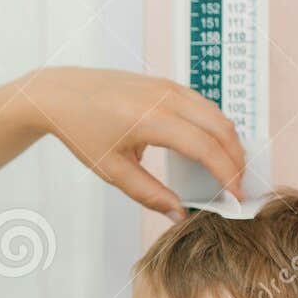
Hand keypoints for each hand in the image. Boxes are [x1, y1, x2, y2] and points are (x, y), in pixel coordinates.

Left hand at [15, 66, 245, 219]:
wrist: (59, 94)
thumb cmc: (82, 130)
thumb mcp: (112, 171)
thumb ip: (149, 194)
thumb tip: (180, 214)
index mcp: (152, 119)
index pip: (205, 147)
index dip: (227, 173)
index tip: (236, 197)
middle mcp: (166, 97)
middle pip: (220, 127)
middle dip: (236, 159)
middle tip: (237, 187)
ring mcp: (167, 86)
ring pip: (215, 113)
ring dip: (228, 141)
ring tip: (228, 170)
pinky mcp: (165, 84)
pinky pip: (201, 104)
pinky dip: (214, 126)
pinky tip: (210, 148)